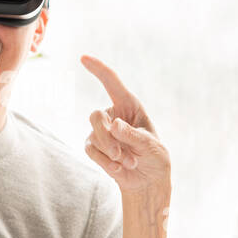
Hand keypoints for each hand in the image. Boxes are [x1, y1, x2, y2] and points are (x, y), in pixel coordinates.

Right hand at [80, 55, 169, 194]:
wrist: (147, 180)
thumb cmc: (154, 157)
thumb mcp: (151, 145)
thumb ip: (133, 135)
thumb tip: (114, 125)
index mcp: (129, 105)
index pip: (111, 83)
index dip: (98, 69)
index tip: (83, 58)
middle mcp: (112, 115)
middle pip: (95, 116)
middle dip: (106, 137)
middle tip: (119, 154)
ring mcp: (101, 131)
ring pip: (93, 136)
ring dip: (111, 153)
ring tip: (129, 162)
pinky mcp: (94, 147)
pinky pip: (90, 150)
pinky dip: (104, 161)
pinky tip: (118, 168)